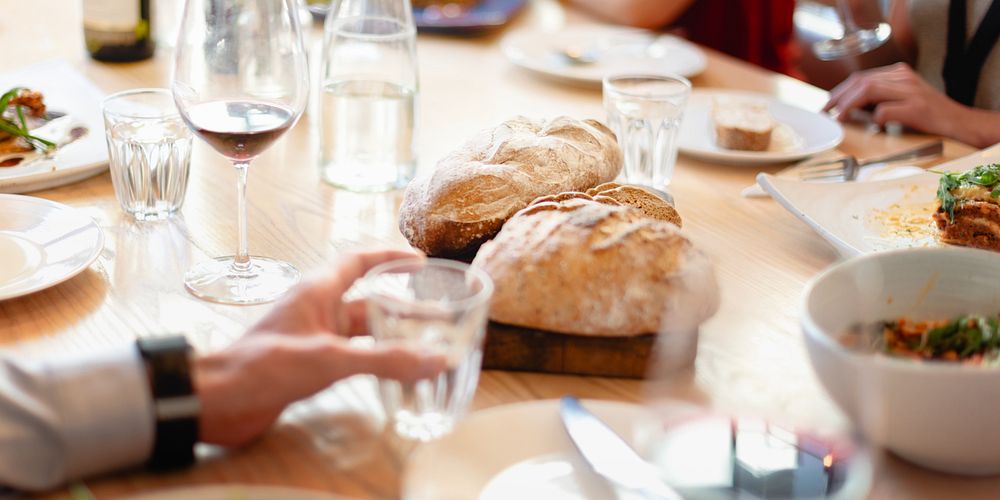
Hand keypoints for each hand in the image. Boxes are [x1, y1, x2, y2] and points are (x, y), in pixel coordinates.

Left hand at [193, 250, 444, 446]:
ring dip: (391, 337)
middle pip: (368, 300)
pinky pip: (351, 355)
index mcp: (317, 291)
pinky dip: (374, 361)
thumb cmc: (262, 366)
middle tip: (439, 315)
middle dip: (403, 307)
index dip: (391, 258)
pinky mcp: (309, 364)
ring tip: (425, 347)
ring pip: (361, 330)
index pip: (360, 261)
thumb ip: (384, 360)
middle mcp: (317, 310)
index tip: (420, 260)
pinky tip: (393, 374)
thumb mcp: (329, 360)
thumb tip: (435, 360)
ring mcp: (313, 337)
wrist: (218, 401)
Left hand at [823, 63, 986, 144]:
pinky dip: (874, 118)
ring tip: (839, 118)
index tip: (827, 105)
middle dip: (838, 97)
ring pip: (869, 90)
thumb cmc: (928, 116)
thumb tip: (847, 108)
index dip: (840, 91)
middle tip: (826, 112)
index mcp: (899, 73)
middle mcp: (904, 78)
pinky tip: (874, 126)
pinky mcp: (917, 108)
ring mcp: (911, 91)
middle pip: (861, 81)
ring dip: (849, 105)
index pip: (861, 77)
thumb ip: (880, 99)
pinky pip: (885, 110)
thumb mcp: (902, 100)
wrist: (960, 123)